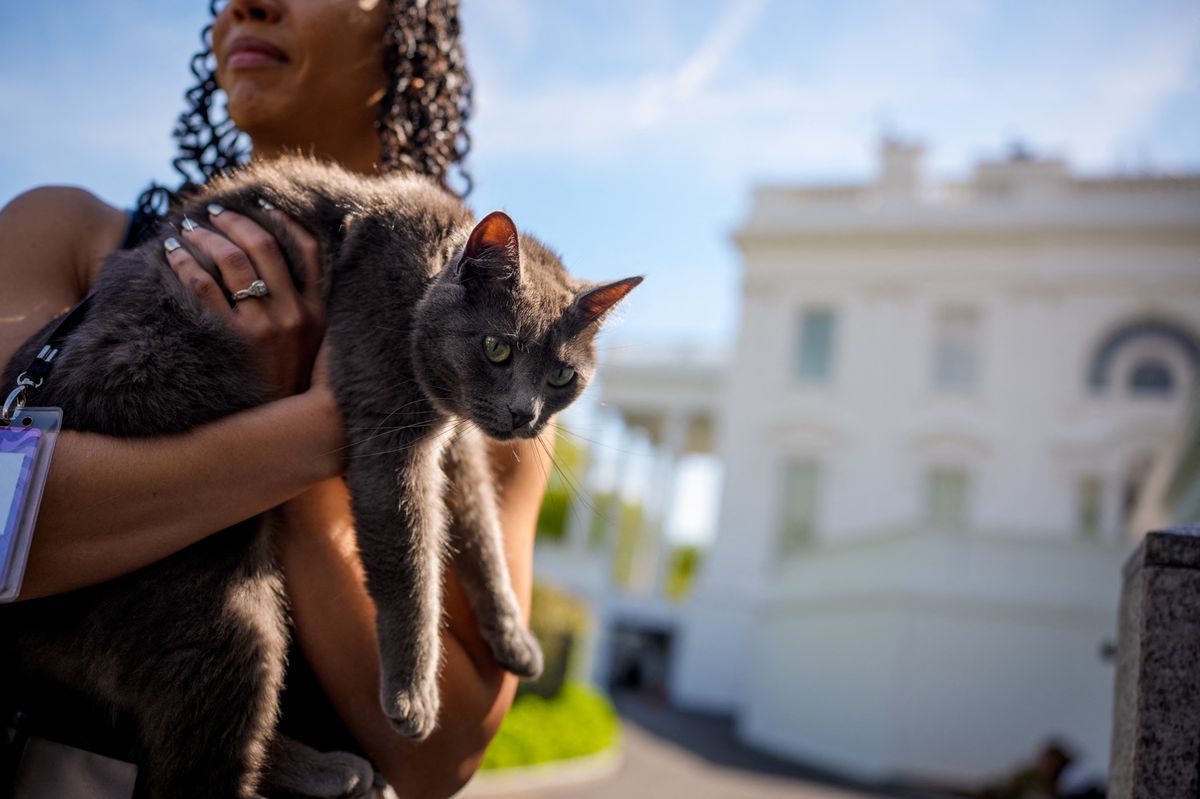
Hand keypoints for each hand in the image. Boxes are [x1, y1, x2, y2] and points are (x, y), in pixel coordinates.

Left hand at [163, 206, 324, 399]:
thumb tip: (288, 266)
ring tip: (188, 231)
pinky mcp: (235, 341)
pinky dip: (186, 264)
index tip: (262, 206)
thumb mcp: (315, 343)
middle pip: (265, 247)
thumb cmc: (293, 380)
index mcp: (320, 310)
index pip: (310, 250)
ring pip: (233, 262)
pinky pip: (205, 288)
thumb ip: (308, 306)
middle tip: (213, 213)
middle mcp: (297, 315)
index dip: (285, 220)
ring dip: (207, 238)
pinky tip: (173, 256)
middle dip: (235, 222)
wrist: (282, 428)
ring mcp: (266, 328)